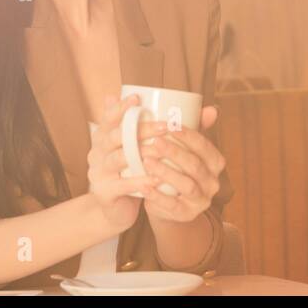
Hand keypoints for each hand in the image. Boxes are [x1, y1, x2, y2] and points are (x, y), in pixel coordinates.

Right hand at [86, 93, 164, 232]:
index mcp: (104, 137)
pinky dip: (139, 181)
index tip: (138, 98)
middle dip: (140, 129)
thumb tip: (210, 110)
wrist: (116, 209)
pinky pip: (121, 185)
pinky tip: (156, 179)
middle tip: (165, 126)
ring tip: (162, 151)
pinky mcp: (104, 192)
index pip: (108, 117)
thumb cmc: (134, 171)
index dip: (120, 107)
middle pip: (115, 136)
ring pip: (117, 159)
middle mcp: (97, 152)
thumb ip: (169, 129)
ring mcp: (98, 172)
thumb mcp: (142, 149)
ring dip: (141, 153)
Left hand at [139, 105, 225, 223]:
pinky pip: (173, 205)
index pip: (203, 145)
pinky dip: (157, 195)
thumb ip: (196, 128)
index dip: (186, 134)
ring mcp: (201, 200)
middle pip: (194, 165)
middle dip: (174, 151)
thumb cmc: (177, 168)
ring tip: (146, 160)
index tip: (167, 124)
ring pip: (186, 184)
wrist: (170, 204)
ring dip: (166, 172)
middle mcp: (213, 182)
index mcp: (215, 163)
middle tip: (154, 141)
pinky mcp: (186, 214)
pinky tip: (143, 185)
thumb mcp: (186, 149)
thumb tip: (212, 108)